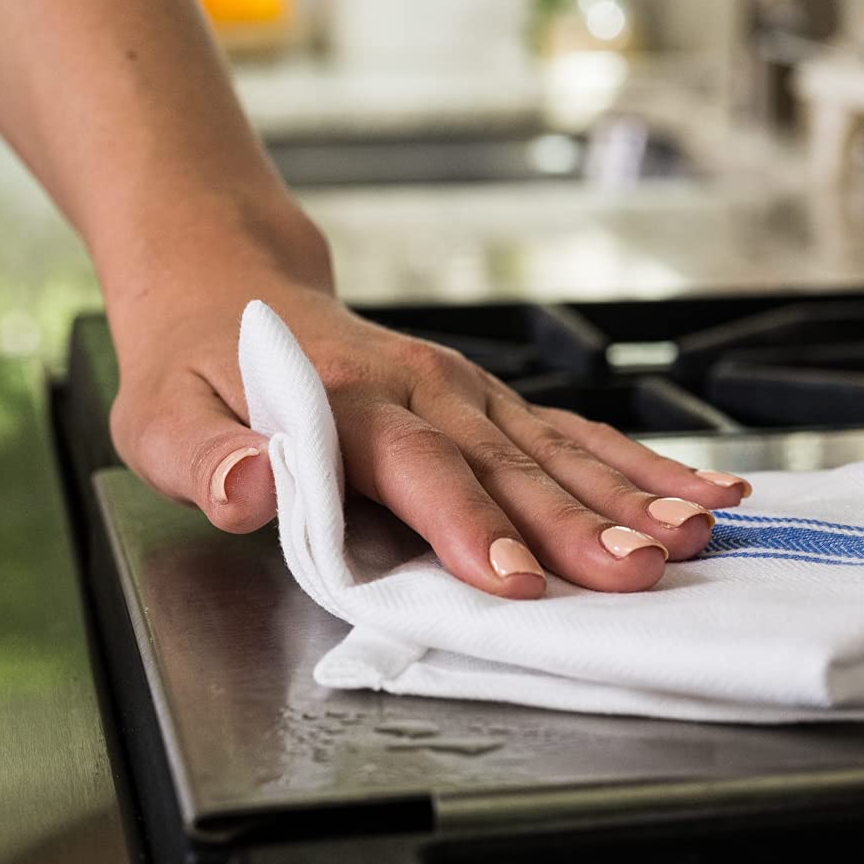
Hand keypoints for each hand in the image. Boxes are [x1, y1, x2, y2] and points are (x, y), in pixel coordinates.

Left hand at [101, 205, 749, 596]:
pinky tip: (703, 493)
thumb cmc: (197, 369)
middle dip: (581, 523)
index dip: (470, 527)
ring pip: (558, 446)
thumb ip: (206, 459)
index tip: (517, 580)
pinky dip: (641, 465)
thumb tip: (244, 489)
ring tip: (697, 533)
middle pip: (510, 464)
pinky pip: (576, 433)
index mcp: (342, 404)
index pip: (417, 471)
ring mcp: (466, 391)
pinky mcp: (492, 400)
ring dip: (630, 494)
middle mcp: (419, 391)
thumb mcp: (160, 420)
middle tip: (643, 570)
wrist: (228, 284)